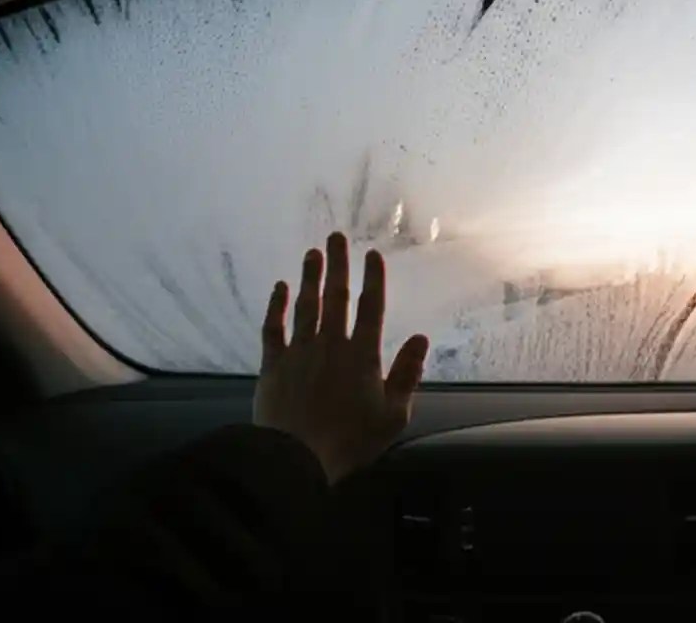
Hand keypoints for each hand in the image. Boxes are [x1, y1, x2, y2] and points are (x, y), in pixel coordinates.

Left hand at [254, 232, 428, 483]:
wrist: (296, 458)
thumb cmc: (351, 440)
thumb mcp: (393, 414)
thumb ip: (407, 374)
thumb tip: (422, 338)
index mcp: (363, 356)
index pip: (370, 308)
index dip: (372, 279)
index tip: (371, 254)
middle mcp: (331, 344)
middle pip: (335, 297)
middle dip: (338, 265)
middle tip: (335, 236)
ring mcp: (299, 351)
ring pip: (305, 306)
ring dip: (309, 277)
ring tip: (312, 253)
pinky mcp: (273, 364)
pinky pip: (273, 327)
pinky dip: (276, 306)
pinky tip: (279, 288)